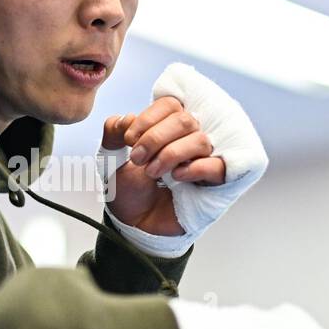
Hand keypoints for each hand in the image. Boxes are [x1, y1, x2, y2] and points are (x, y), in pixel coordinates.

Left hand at [100, 97, 225, 235]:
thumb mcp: (110, 160)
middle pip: (185, 119)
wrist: (134, 224)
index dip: (149, 118)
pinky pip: (218, 167)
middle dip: (155, 138)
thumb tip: (127, 118)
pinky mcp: (212, 184)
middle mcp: (188, 140)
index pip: (170, 104)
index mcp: (167, 129)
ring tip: (152, 172)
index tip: (128, 139)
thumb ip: (113, 133)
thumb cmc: (129, 191)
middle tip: (137, 158)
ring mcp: (203, 161)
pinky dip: (195, 168)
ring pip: (201, 140)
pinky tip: (177, 176)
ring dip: (170, 154)